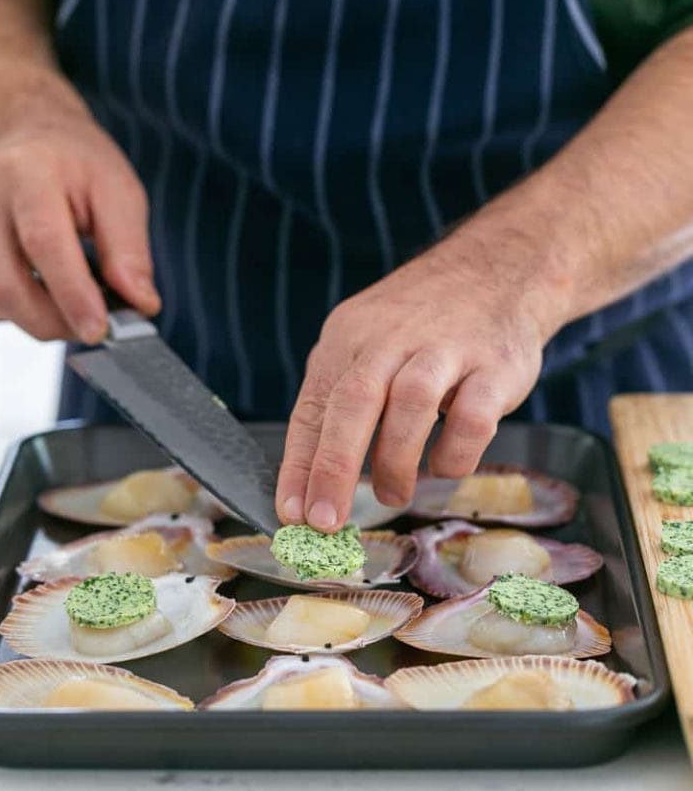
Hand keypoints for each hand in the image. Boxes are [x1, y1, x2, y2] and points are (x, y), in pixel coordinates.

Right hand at [0, 85, 158, 342]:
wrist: (29, 141)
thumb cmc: (76, 166)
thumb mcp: (120, 192)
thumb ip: (130, 250)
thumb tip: (140, 303)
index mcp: (28, 174)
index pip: (44, 244)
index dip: (72, 295)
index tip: (98, 330)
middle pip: (7, 285)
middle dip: (57, 321)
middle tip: (96, 326)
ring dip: (43, 319)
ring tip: (75, 299)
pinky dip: (23, 310)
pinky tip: (43, 286)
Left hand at [276, 225, 564, 531]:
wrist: (497, 269)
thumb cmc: (421, 327)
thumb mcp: (367, 346)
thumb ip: (341, 403)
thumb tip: (310, 483)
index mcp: (349, 337)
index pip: (314, 405)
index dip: (300, 463)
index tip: (291, 512)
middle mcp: (392, 338)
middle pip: (354, 401)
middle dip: (333, 468)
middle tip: (326, 521)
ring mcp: (446, 348)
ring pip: (411, 405)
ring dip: (395, 463)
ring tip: (391, 493)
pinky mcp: (495, 365)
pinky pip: (472, 417)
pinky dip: (454, 454)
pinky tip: (445, 466)